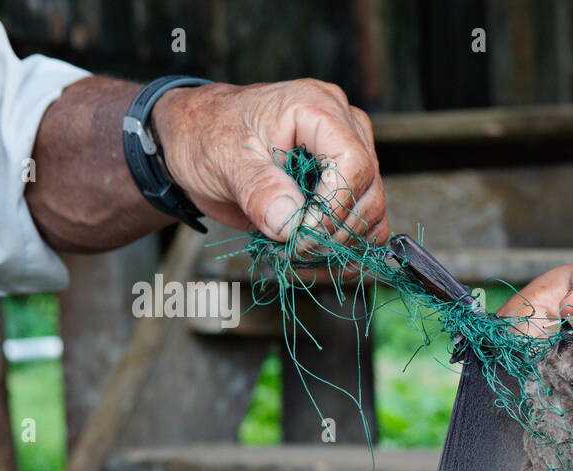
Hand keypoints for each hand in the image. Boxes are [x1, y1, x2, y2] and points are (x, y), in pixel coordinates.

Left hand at [151, 79, 388, 244]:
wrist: (199, 142)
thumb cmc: (207, 135)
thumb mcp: (222, 157)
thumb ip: (258, 188)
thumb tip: (291, 224)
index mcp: (317, 108)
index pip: (353, 163)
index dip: (333, 208)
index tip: (300, 236)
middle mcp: (345, 130)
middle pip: (369, 195)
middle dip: (332, 234)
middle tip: (291, 250)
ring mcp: (351, 161)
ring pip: (373, 218)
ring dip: (339, 249)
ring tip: (296, 256)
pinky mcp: (349, 190)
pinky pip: (367, 230)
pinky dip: (344, 254)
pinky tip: (312, 261)